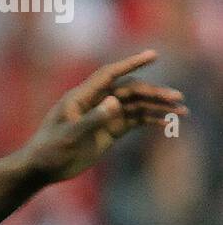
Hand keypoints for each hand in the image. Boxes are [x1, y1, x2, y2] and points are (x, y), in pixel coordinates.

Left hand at [21, 50, 187, 183]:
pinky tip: (167, 123)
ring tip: (182, 112)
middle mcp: (95, 102)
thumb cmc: (49, 149)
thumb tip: (115, 101)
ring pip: (135, 105)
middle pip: (129, 91)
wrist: (43, 168)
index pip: (110, 74)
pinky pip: (134, 120)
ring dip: (157, 106)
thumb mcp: (70, 135)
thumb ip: (92, 118)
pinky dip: (151, 120)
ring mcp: (103, 116)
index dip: (131, 63)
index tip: (153, 55)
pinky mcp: (108, 131)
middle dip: (154, 93)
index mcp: (81, 97)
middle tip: (177, 98)